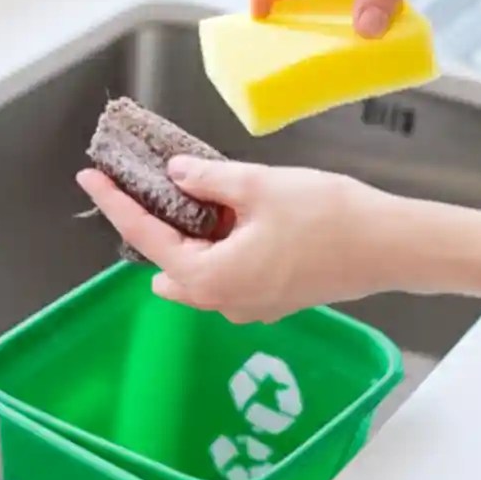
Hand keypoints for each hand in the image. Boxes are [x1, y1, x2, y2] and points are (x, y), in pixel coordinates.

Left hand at [76, 156, 392, 322]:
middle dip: (150, 221)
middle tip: (141, 179)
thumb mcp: (256, 186)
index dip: (115, 202)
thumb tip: (175, 173)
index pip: (145, 237)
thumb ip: (206, 179)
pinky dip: (214, 244)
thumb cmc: (328, 217)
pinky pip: (224, 273)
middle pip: (165, 259)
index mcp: (209, 277)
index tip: (89, 177)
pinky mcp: (270, 299)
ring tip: (184, 189)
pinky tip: (223, 212)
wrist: (391, 247)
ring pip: (195, 269)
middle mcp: (221, 301)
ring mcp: (246, 306)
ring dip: (185, 233)